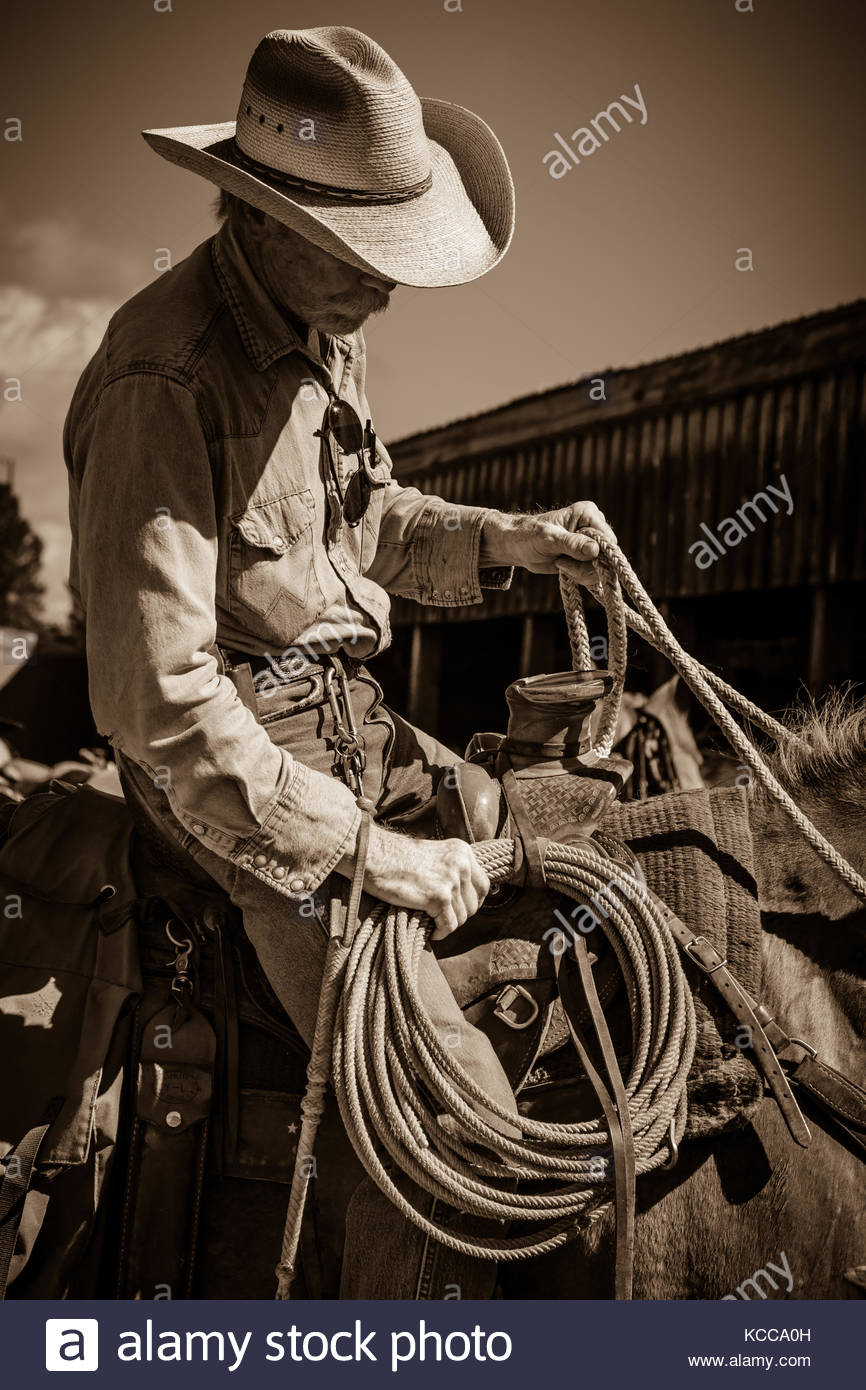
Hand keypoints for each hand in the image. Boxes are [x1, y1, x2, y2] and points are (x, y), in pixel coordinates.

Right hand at [336, 825, 489, 938]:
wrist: (374, 855)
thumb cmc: (395, 858)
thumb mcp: (433, 855)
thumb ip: (451, 869)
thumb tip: (462, 896)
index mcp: (462, 851)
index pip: (483, 885)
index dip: (472, 901)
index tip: (458, 909)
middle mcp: (462, 863)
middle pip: (475, 903)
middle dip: (460, 914)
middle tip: (442, 918)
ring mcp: (451, 880)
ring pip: (462, 917)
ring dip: (447, 924)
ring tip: (432, 922)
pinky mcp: (439, 896)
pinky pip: (449, 925)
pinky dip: (440, 932)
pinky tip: (430, 931)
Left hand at [481, 502, 616, 584]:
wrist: (517, 546)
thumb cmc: (529, 536)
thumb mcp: (549, 539)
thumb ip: (572, 544)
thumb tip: (595, 550)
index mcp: (588, 514)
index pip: (608, 540)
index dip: (598, 555)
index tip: (575, 559)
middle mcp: (594, 526)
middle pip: (608, 556)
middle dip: (587, 567)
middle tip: (563, 565)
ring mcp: (592, 543)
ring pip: (602, 568)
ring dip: (582, 573)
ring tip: (561, 565)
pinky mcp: (587, 557)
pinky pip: (594, 573)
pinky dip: (581, 576)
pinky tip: (564, 569)